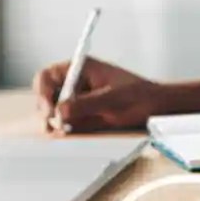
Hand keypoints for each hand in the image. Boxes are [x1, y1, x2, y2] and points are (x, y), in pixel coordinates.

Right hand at [31, 58, 199, 134]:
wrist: (157, 108)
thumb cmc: (139, 97)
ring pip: (54, 112)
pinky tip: (78, 132)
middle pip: (46, 95)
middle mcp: (75, 83)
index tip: (47, 109)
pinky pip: (66, 124)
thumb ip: (85, 105)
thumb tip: (59, 112)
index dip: (41, 92)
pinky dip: (67, 130)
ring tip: (70, 130)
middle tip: (55, 126)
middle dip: (47, 111)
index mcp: (80, 68)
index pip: (47, 76)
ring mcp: (77, 100)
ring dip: (57, 123)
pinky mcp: (82, 116)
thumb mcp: (112, 100)